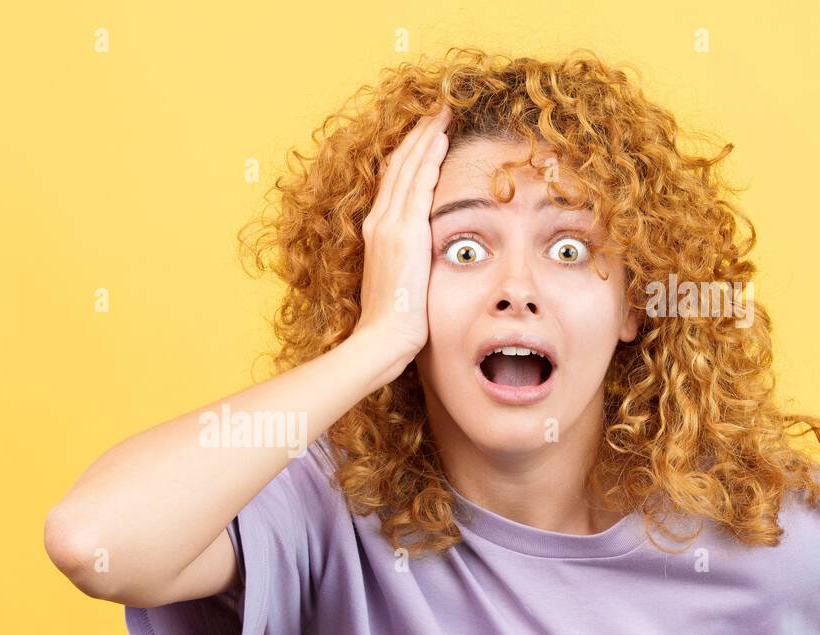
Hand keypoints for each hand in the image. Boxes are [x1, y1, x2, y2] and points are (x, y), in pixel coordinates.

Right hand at [353, 103, 452, 372]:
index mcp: (376, 232)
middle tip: (437, 110)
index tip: (427, 133)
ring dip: (426, 137)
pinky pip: (418, 185)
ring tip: (442, 114)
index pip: (393, 182)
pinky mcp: (404, 232)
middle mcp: (378, 222)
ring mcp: (389, 225)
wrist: (382, 338)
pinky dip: (429, 158)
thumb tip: (422, 258)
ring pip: (408, 168)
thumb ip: (409, 261)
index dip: (410, 154)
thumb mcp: (399, 281)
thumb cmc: (393, 321)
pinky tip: (442, 139)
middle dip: (418, 135)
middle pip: (398, 166)